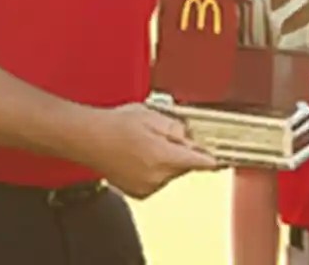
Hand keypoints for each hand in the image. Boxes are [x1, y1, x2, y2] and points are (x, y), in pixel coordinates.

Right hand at [92, 103, 220, 198]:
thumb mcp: (152, 116)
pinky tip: (140, 156)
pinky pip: (157, 181)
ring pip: (171, 174)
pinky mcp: (138, 192)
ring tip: (146, 144)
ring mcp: (147, 186)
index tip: (220, 159)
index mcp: (163, 156)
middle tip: (165, 136)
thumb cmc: (115, 125)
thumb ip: (177, 128)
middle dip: (181, 153)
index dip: (211, 158)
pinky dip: (155, 170)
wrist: (88, 138)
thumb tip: (191, 137)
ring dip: (167, 162)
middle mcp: (156, 176)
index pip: (199, 162)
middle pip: (184, 167)